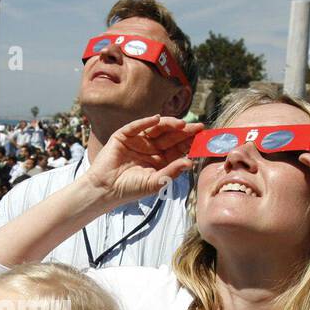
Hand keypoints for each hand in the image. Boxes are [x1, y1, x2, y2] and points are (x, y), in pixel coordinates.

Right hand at [84, 114, 200, 208]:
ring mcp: (138, 140)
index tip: (204, 139)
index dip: (190, 143)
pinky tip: (157, 119)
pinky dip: (146, 121)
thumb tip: (190, 163)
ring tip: (182, 124)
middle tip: (199, 128)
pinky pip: (136, 126)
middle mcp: (151, 147)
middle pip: (171, 136)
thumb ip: (171, 172)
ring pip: (157, 129)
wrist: (105, 190)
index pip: (178, 148)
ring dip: (170, 124)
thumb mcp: (154, 183)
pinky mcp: (123, 136)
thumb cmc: (130, 189)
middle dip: (185, 132)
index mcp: (160, 159)